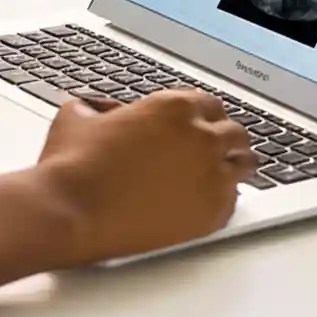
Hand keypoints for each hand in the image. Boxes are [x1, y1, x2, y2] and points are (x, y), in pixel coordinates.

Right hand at [33, 90, 254, 265]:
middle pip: (235, 132)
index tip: (200, 126)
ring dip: (233, 167)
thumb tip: (101, 111)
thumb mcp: (77, 116)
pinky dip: (223, 200)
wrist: (71, 210)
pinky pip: (234, 201)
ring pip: (245, 165)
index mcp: (173, 107)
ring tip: (220, 176)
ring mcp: (212, 175)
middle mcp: (200, 137)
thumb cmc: (72, 166)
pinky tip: (207, 203)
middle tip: (213, 151)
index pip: (210, 104)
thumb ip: (98, 107)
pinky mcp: (213, 212)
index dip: (203, 116)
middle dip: (224, 140)